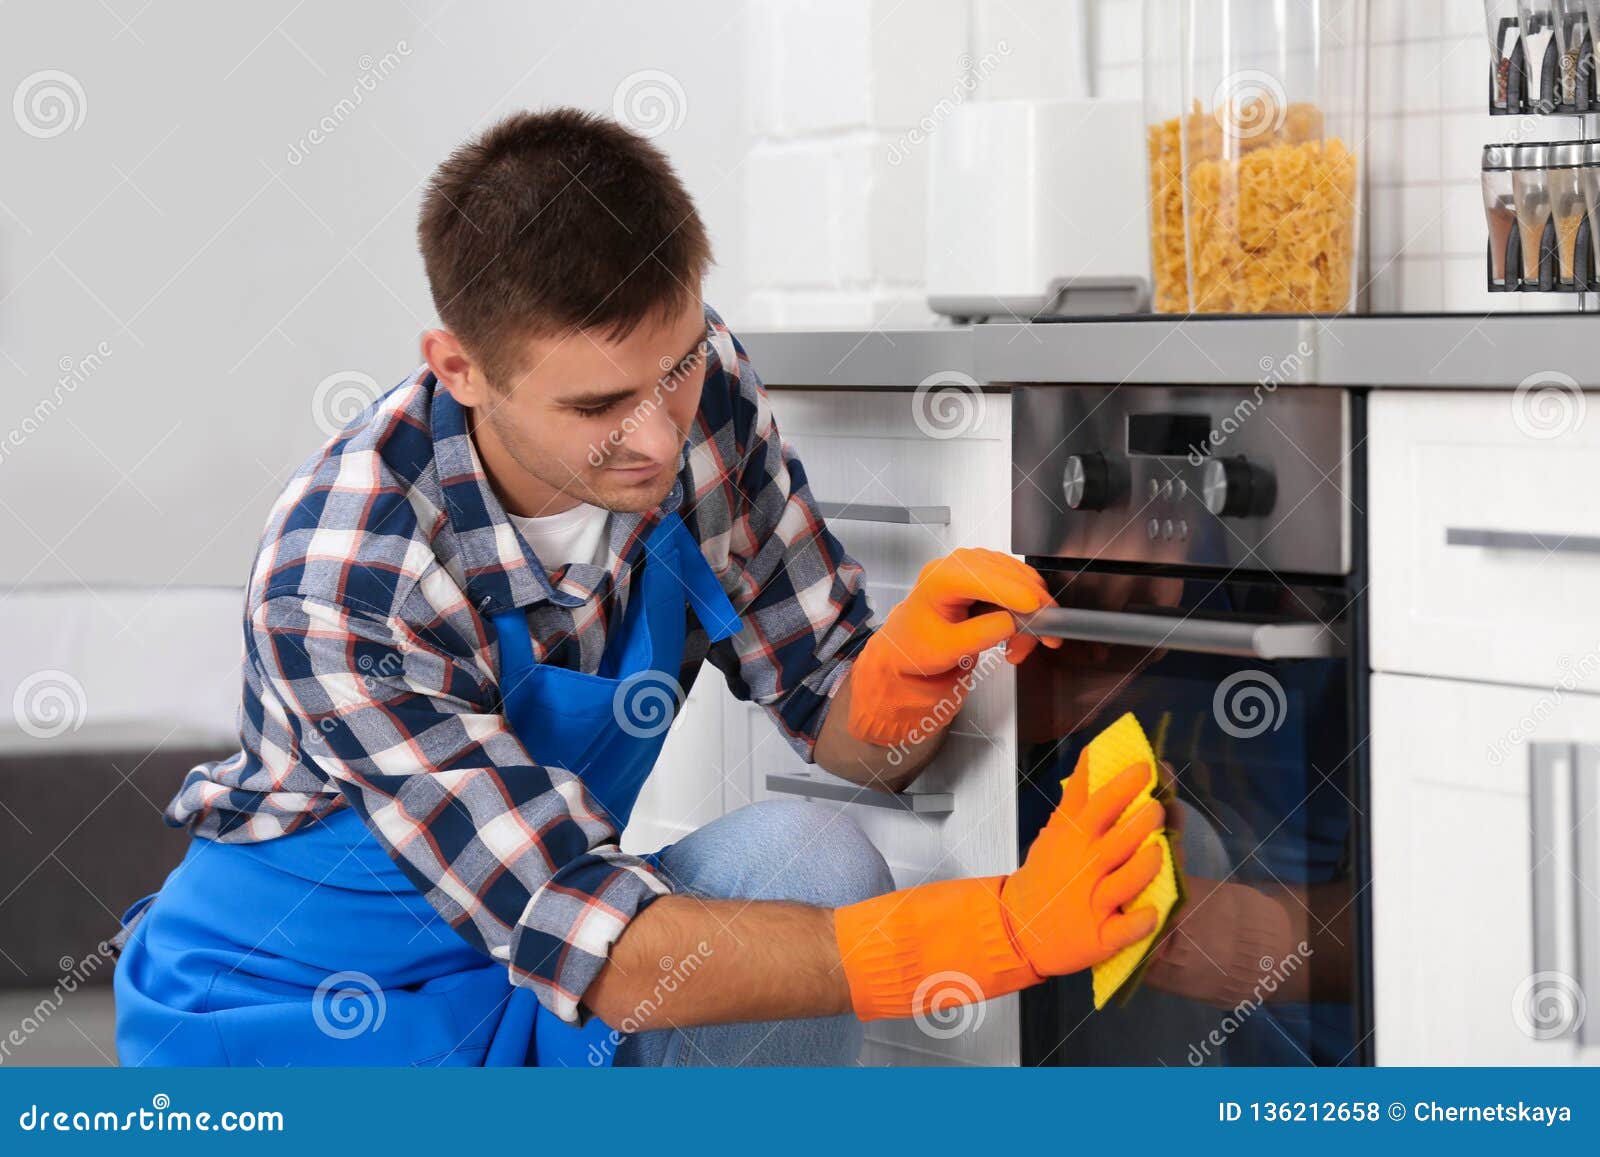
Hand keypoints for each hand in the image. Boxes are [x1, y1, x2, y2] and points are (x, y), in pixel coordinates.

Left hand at [847, 548, 1058, 745]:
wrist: (909, 644)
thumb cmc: (917, 644)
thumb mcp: (946, 648)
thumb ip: (980, 634)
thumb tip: (1011, 623)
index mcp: (941, 577)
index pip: (985, 579)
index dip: (1015, 594)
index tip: (1037, 611)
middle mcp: (959, 564)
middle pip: (1011, 576)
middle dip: (1033, 610)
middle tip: (1045, 639)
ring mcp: (976, 566)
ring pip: (1023, 580)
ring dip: (1031, 614)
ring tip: (1017, 647)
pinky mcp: (989, 575)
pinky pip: (1021, 586)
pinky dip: (1027, 612)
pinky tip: (1016, 635)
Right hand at [1000, 760, 1164, 976]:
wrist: (1018, 927)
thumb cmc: (1046, 874)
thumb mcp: (1055, 832)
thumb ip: (1077, 797)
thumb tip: (1092, 754)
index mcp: (1074, 841)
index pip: (1099, 807)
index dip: (1122, 787)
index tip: (1144, 768)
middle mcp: (1084, 870)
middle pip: (1114, 844)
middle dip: (1137, 825)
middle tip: (1156, 809)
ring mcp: (1091, 905)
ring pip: (1121, 885)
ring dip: (1141, 868)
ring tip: (1159, 851)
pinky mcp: (1097, 938)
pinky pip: (1120, 932)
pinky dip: (1135, 924)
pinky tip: (1150, 915)